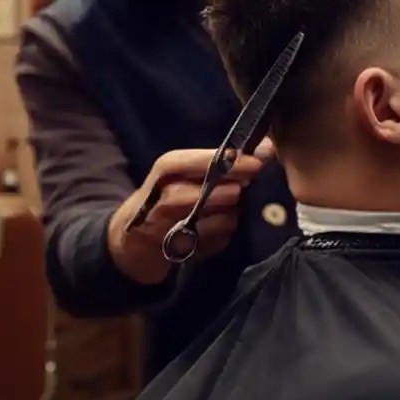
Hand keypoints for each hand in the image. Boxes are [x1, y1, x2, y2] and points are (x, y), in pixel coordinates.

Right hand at [107, 138, 275, 284]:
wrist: (131, 240)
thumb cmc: (165, 197)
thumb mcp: (185, 174)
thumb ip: (223, 162)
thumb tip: (269, 147)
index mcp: (166, 169)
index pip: (199, 162)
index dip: (230, 163)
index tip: (256, 165)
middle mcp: (163, 196)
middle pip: (206, 193)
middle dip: (231, 193)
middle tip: (244, 190)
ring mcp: (167, 226)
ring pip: (212, 220)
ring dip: (229, 217)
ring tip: (231, 212)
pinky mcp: (175, 251)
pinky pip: (212, 242)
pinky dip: (222, 236)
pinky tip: (218, 231)